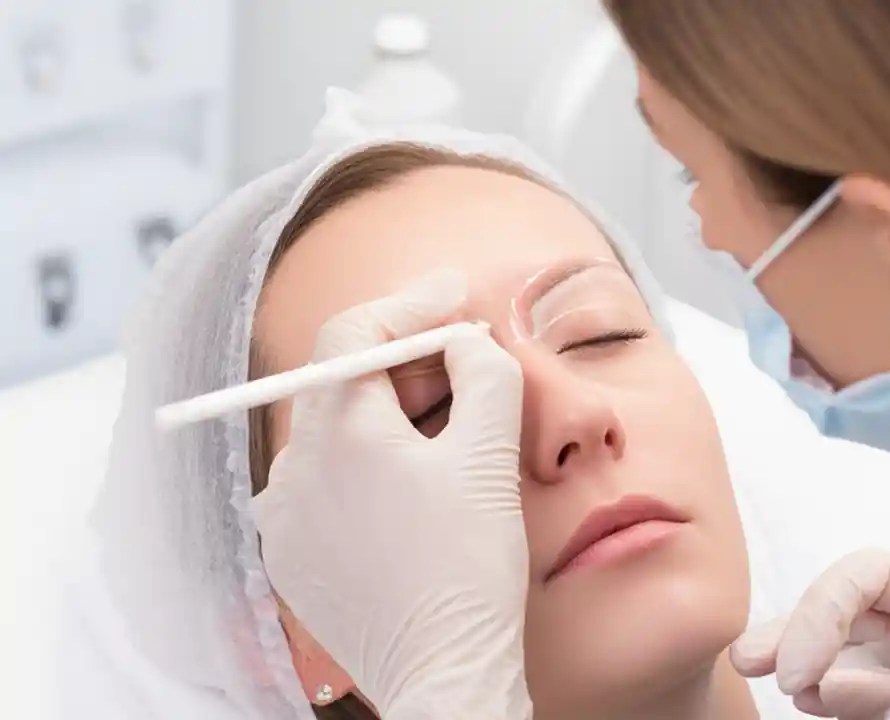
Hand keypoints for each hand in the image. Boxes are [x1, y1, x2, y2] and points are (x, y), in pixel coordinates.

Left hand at [252, 268, 531, 719]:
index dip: (412, 304)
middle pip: (346, 381)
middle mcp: (292, 469)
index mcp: (337, 433)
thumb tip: (463, 339)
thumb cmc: (470, 567)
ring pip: (338, 433)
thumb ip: (483, 370)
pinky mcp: (291, 555)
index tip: (458, 297)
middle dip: (410, 363)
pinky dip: (370, 467)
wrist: (444, 675)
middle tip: (470, 362)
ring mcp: (284, 517)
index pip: (356, 331)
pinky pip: (327, 484)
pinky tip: (417, 488)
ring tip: (452, 433)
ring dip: (392, 416)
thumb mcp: (490, 453)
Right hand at [732, 549, 889, 718]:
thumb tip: (830, 685)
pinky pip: (842, 688)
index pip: (870, 572)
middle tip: (748, 662)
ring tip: (753, 670)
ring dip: (791, 653)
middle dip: (791, 625)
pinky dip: (817, 691)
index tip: (805, 669)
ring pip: (830, 646)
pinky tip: (805, 700)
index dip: (825, 606)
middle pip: (838, 606)